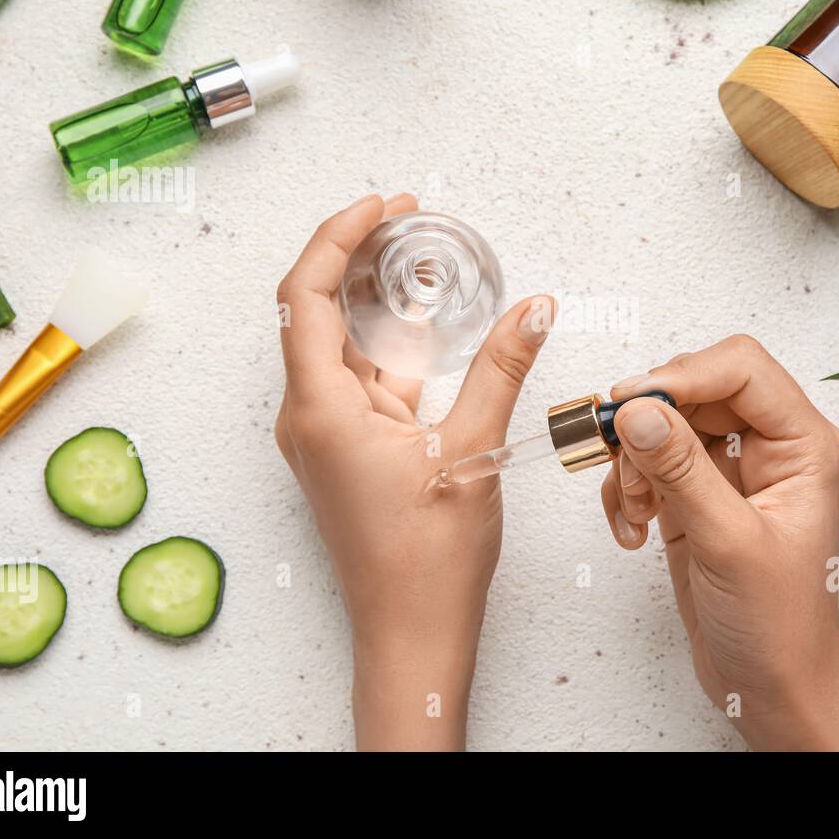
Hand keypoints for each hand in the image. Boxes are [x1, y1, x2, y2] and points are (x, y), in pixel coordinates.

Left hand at [275, 193, 554, 749]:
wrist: (411, 631)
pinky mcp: (346, 450)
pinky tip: (429, 329)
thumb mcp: (471, 450)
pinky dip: (389, 345)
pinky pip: (359, 379)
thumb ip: (501, 369)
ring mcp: (325, 434)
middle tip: (407, 219)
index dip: (337, 237)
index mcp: (319, 409)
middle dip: (356, 256)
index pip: (303, 295)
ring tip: (421, 259)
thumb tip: (535, 308)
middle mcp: (308, 416)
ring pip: (339, 345)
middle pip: (313, 310)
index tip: (381, 207)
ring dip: (375, 300)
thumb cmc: (424, 560)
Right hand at [600, 335, 838, 750]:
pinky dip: (626, 489)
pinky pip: (646, 462)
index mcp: (804, 445)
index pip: (741, 368)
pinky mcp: (695, 494)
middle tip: (621, 457)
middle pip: (694, 388)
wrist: (771, 686)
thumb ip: (681, 471)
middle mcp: (770, 447)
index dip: (683, 374)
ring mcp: (729, 469)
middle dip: (649, 422)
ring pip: (662, 423)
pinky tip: (633, 530)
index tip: (632, 401)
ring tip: (637, 511)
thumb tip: (638, 409)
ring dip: (633, 461)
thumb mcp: (730, 544)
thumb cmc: (781, 626)